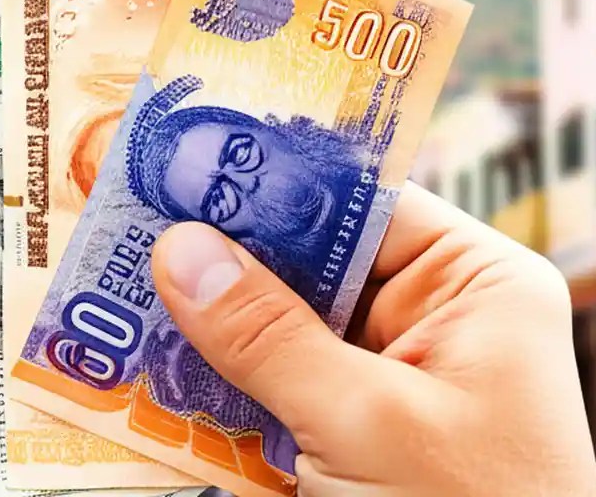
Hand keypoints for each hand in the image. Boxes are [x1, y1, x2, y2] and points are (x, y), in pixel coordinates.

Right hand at [152, 183, 595, 495]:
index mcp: (476, 287)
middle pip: (307, 261)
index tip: (180, 165)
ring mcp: (387, 379)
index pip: (360, 201)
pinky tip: (153, 369)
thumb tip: (179, 250)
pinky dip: (218, 382)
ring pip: (278, 325)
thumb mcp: (366, 422)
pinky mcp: (348, 432)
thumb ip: (267, 334)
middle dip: (223, 257)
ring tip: (119, 298)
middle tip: (126, 234)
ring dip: (208, 324)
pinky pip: (271, 384)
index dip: (268, 182)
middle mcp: (433, 319)